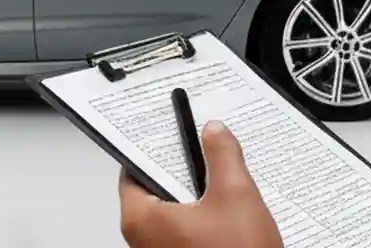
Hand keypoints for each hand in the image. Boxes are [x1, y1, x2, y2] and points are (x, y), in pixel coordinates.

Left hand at [117, 120, 282, 247]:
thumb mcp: (236, 196)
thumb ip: (223, 157)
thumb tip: (215, 134)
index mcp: (142, 218)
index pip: (133, 169)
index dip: (155, 148)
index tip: (172, 134)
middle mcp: (143, 240)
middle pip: (154, 189)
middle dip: (182, 172)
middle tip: (206, 158)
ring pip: (172, 213)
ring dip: (196, 198)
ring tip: (222, 187)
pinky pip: (183, 233)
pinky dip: (201, 220)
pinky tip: (226, 216)